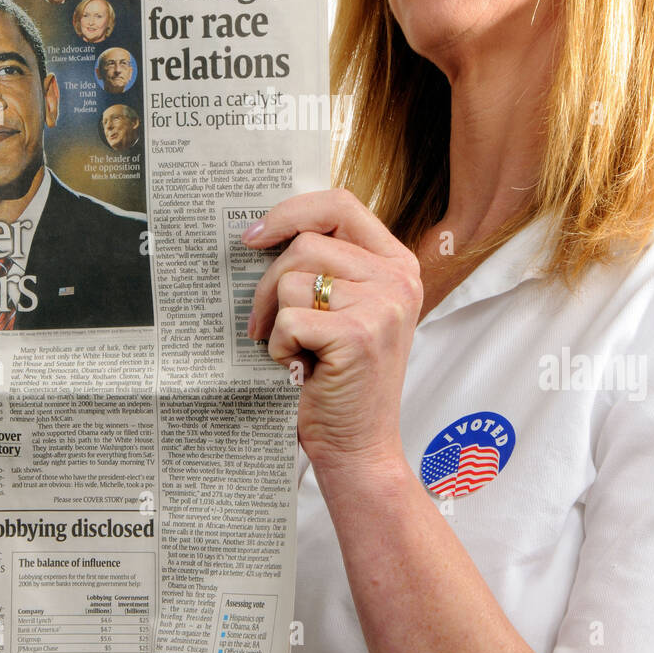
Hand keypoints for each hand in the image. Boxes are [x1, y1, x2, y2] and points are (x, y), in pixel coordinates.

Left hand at [242, 189, 422, 473]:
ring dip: (275, 319)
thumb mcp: (347, 311)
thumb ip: (328, 268)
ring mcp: (382, 305)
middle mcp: (398, 279)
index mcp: (398, 265)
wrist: (360, 447)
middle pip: (306, 243)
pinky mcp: (358, 335)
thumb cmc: (342, 380)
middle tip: (262, 322)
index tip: (255, 235)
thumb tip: (262, 230)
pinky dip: (279, 347)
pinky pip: (288, 318)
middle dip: (268, 283)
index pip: (340, 204)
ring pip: (292, 279)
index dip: (291, 212)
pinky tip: (301, 369)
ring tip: (295, 350)